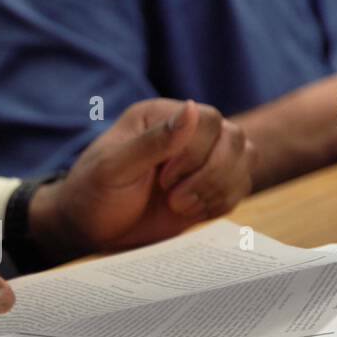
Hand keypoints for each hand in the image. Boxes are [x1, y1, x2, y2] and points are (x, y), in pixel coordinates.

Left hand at [29, 99, 254, 262]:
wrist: (91, 228)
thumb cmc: (94, 194)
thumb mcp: (114, 169)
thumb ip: (153, 141)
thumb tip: (192, 108)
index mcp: (160, 116)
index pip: (208, 120)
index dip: (195, 154)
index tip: (163, 180)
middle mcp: (186, 131)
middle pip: (234, 138)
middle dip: (209, 175)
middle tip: (172, 198)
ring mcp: (201, 158)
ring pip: (245, 158)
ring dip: (219, 189)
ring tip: (179, 207)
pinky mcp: (208, 185)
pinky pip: (241, 185)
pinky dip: (222, 202)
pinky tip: (190, 213)